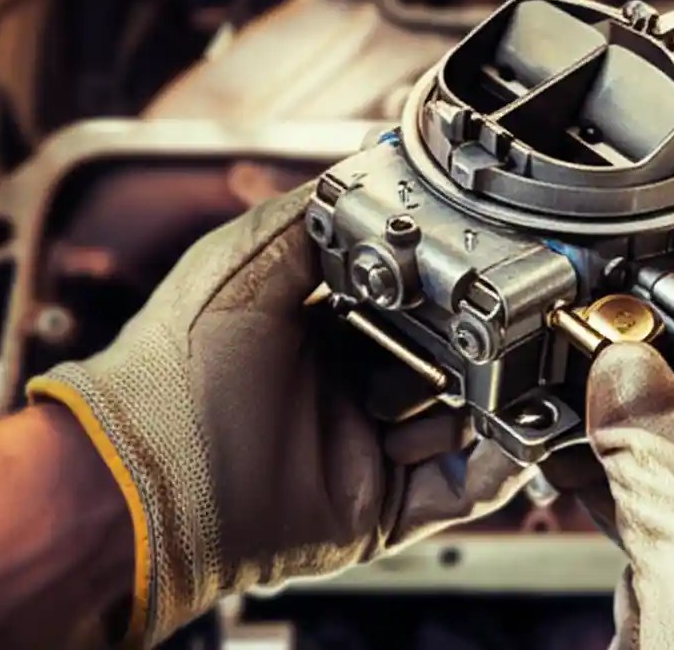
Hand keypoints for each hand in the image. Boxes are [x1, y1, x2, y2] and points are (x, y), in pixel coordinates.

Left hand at [28, 183, 533, 647]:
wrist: (147, 477)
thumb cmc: (173, 371)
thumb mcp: (241, 262)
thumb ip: (308, 215)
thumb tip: (366, 165)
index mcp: (322, 331)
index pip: (410, 305)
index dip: (450, 291)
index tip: (486, 272)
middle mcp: (351, 389)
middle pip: (446, 363)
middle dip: (482, 347)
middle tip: (514, 326)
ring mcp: (369, 450)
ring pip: (462, 425)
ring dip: (497, 405)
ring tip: (526, 379)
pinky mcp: (382, 508)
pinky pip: (457, 489)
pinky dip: (496, 468)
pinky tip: (520, 438)